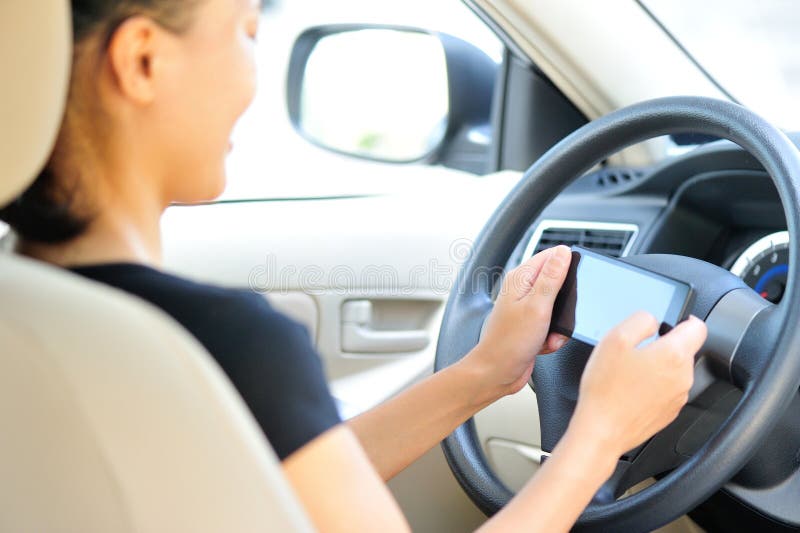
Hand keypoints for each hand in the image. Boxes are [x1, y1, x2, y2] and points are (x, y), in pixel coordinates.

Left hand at [462, 245, 571, 402]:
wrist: (497, 373)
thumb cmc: (509, 342)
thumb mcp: (538, 306)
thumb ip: (552, 277)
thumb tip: (563, 251)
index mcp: (521, 278)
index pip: (551, 256)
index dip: (567, 266)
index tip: (575, 284)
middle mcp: (522, 290)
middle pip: (559, 284)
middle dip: (566, 303)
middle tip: (559, 316)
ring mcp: (527, 308)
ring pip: (560, 308)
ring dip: (560, 324)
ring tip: (550, 334)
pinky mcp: (532, 326)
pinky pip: (554, 326)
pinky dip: (553, 336)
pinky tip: (544, 343)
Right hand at [568, 312, 707, 457]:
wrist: (602, 431)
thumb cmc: (606, 389)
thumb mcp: (615, 339)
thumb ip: (640, 320)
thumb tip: (653, 320)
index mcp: (674, 355)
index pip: (698, 327)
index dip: (684, 319)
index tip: (671, 321)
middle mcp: (683, 377)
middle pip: (684, 349)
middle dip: (663, 345)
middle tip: (634, 350)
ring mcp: (678, 397)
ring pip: (674, 370)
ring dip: (656, 365)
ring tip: (628, 371)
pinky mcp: (669, 412)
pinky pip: (666, 389)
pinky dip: (652, 384)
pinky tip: (629, 388)